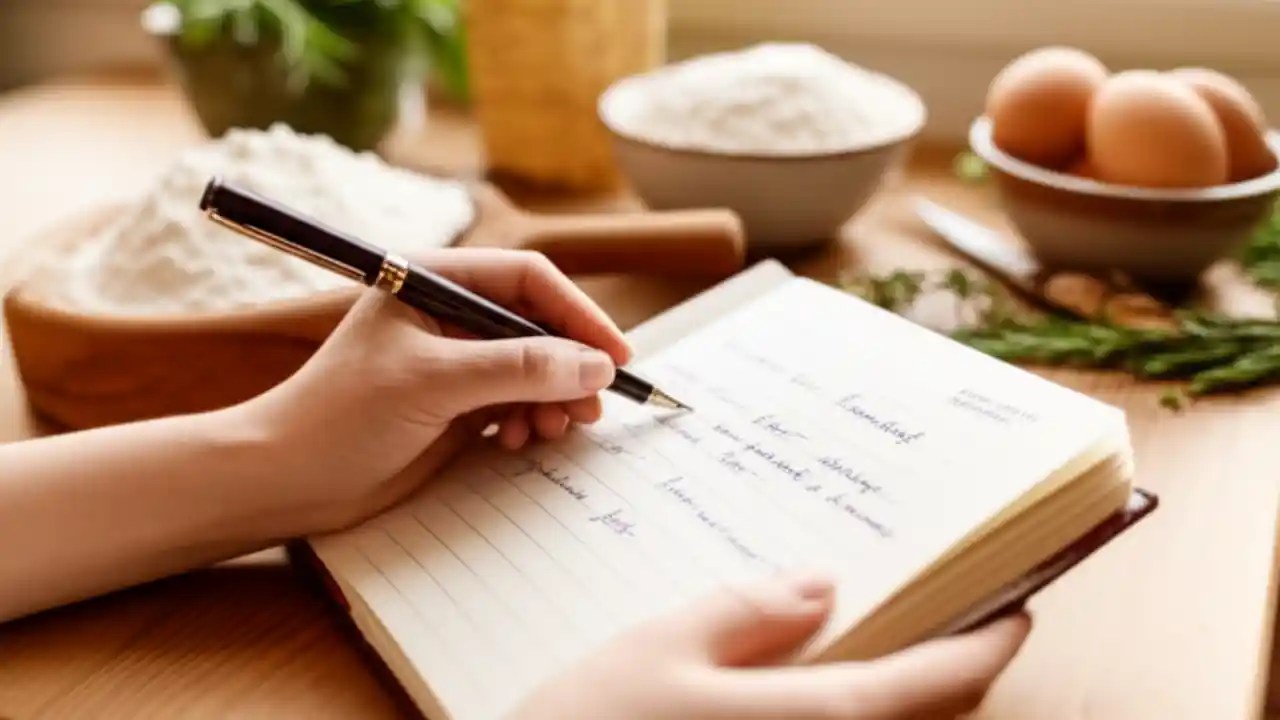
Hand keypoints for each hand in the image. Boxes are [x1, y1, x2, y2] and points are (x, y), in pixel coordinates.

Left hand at [243, 248, 631, 532]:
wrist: (290, 480)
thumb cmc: (342, 416)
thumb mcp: (435, 382)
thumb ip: (519, 368)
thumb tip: (594, 365)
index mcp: (435, 283)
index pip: (528, 281)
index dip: (578, 314)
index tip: (614, 356)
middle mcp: (450, 316)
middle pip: (538, 326)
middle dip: (570, 365)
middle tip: (591, 407)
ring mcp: (455, 363)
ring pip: (534, 369)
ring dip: (554, 398)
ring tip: (553, 429)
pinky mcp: (456, 406)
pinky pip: (517, 403)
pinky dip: (531, 420)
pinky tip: (519, 441)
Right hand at [511, 575, 1030, 719]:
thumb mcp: (660, 649)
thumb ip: (747, 614)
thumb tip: (819, 587)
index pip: (939, 681)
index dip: (990, 643)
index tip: (1019, 609)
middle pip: (922, 716)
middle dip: (947, 669)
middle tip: (940, 608)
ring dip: (895, 690)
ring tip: (872, 632)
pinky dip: (845, 707)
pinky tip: (802, 674)